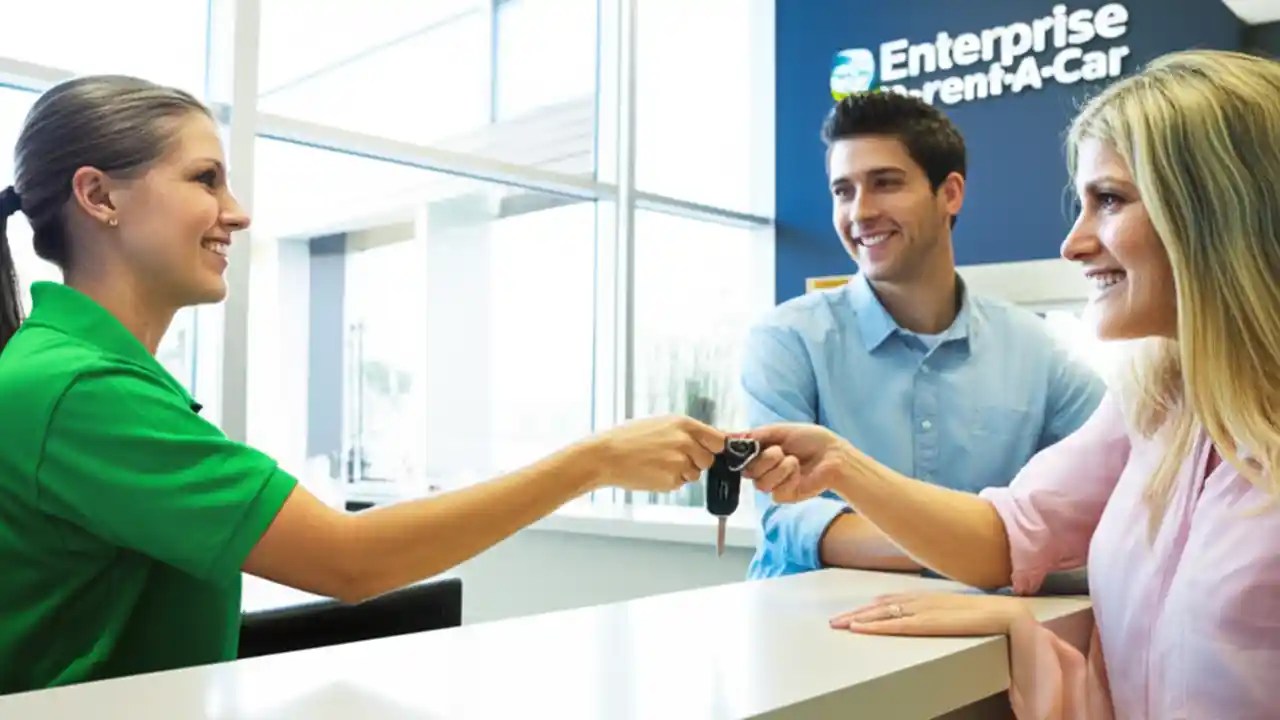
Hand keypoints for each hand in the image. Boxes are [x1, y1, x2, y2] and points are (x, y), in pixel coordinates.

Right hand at [585, 415, 725, 492]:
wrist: (606, 456)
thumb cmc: (628, 438)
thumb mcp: (660, 424)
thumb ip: (685, 432)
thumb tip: (710, 439)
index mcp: (684, 424)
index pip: (718, 439)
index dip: (716, 448)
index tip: (713, 451)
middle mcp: (685, 442)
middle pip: (708, 460)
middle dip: (696, 462)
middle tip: (673, 458)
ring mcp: (679, 462)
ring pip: (694, 474)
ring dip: (682, 473)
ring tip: (658, 464)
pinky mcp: (671, 480)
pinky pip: (680, 484)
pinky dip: (669, 481)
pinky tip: (652, 472)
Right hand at [741, 423, 856, 502]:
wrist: (833, 455)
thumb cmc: (811, 440)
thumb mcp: (781, 430)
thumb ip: (756, 434)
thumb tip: (733, 435)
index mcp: (761, 452)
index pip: (740, 457)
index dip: (738, 454)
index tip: (742, 447)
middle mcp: (765, 469)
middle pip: (747, 472)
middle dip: (764, 459)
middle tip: (780, 451)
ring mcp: (774, 483)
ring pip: (760, 484)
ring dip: (778, 469)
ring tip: (794, 461)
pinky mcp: (785, 496)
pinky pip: (775, 492)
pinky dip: (788, 478)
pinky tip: (799, 473)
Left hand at [828, 591, 1033, 636]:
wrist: (1005, 614)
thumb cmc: (982, 614)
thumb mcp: (951, 610)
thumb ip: (935, 611)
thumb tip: (923, 617)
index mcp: (925, 596)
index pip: (888, 600)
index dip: (867, 607)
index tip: (850, 613)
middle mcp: (919, 599)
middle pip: (879, 606)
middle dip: (855, 614)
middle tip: (833, 622)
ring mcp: (922, 610)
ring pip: (881, 613)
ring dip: (858, 620)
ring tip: (839, 625)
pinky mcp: (928, 622)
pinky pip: (895, 625)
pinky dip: (874, 626)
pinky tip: (860, 629)